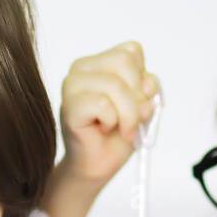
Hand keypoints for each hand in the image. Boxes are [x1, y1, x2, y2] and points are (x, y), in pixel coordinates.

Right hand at [58, 41, 160, 183]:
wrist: (97, 165)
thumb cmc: (116, 135)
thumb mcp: (142, 105)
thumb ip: (147, 89)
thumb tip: (147, 87)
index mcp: (98, 61)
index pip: (132, 51)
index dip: (143, 79)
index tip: (137, 102)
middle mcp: (81, 68)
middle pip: (124, 62)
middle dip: (137, 96)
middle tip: (132, 120)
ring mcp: (71, 85)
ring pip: (115, 84)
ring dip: (128, 114)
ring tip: (122, 129)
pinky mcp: (69, 107)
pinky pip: (103, 104)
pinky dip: (112, 121)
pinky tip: (103, 129)